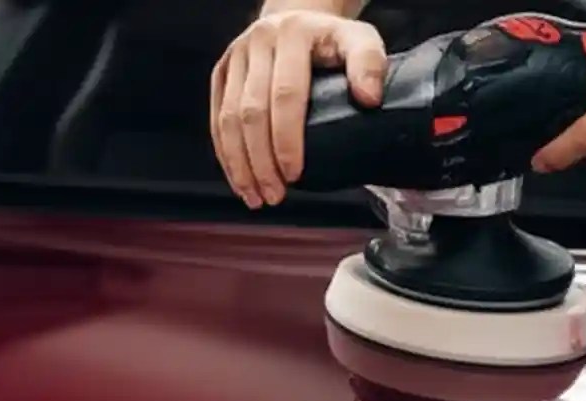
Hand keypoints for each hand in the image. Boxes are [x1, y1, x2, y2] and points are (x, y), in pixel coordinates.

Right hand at [211, 11, 385, 207]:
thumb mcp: (360, 40)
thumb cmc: (331, 39)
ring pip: (228, 119)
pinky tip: (238, 180)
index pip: (285, 95)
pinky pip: (216, 119)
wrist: (296, 18)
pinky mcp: (221, 73)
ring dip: (240, 164)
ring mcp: (234, 58)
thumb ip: (369, 64)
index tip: (294, 174)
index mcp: (293, 35)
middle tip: (275, 195)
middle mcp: (258, 43)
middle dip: (261, 161)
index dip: (287, 139)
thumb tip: (369, 99)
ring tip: (256, 196)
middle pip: (251, 112)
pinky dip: (225, 154)